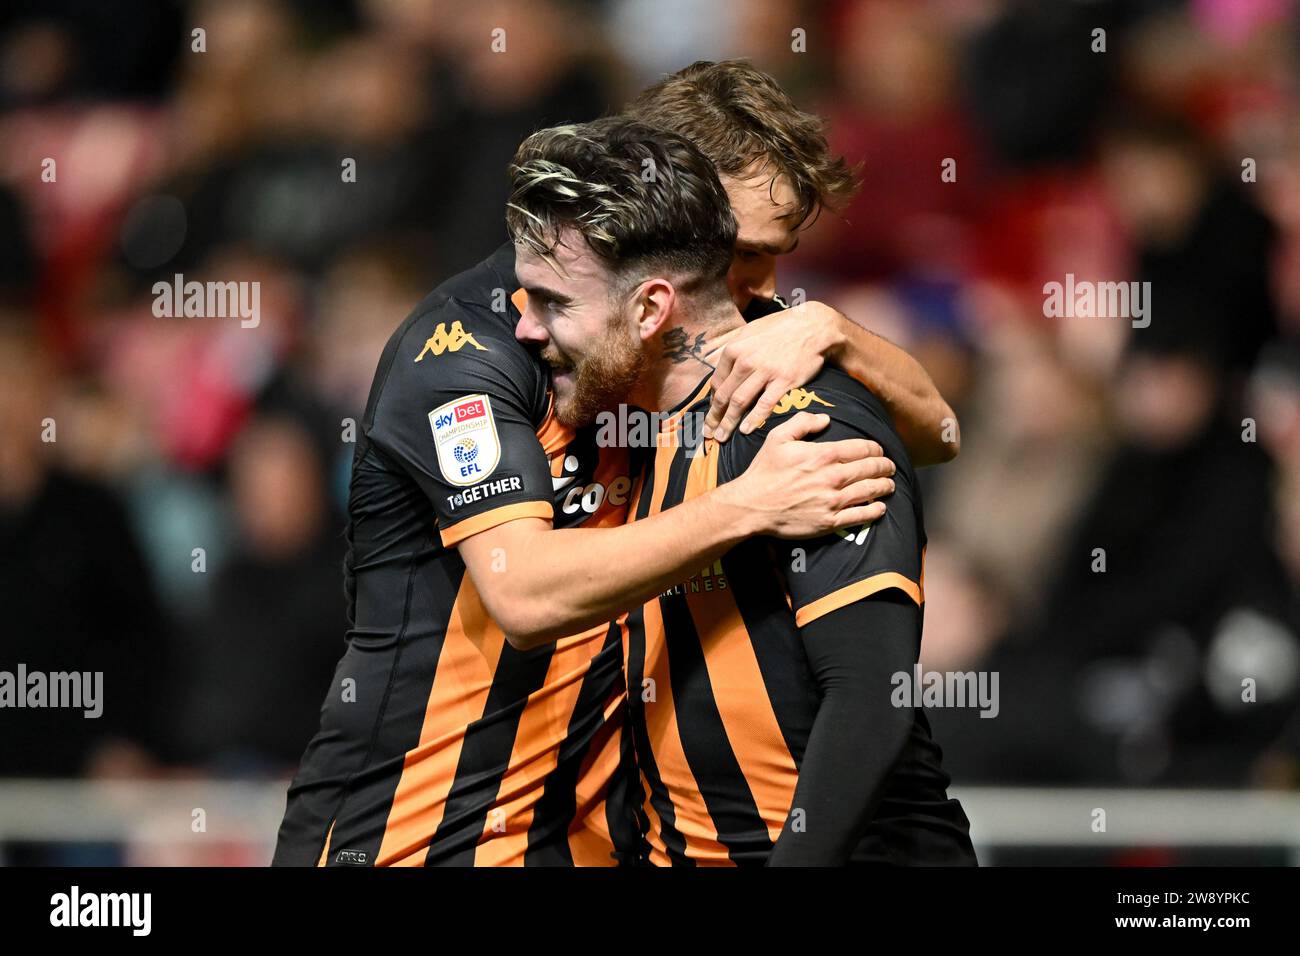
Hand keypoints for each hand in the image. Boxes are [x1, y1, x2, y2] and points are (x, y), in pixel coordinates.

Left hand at [704, 301, 843, 441]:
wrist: (813, 327)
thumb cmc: (781, 328)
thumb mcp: (750, 331)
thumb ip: (734, 349)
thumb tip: (717, 365)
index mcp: (735, 350)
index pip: (716, 382)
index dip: (711, 402)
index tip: (711, 414)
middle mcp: (746, 361)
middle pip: (724, 395)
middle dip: (714, 417)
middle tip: (708, 433)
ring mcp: (764, 372)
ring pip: (739, 402)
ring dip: (728, 423)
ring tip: (722, 437)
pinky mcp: (783, 381)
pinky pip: (764, 404)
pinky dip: (753, 419)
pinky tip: (745, 430)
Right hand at [721, 411, 894, 539]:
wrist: (751, 506)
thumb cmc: (764, 471)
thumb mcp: (778, 437)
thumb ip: (803, 422)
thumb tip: (825, 419)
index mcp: (823, 455)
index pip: (862, 448)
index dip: (876, 448)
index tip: (879, 450)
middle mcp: (832, 477)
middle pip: (871, 468)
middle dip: (885, 466)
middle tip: (889, 467)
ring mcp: (833, 501)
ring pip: (870, 491)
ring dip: (885, 486)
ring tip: (890, 485)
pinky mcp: (829, 521)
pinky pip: (860, 516)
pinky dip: (875, 511)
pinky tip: (881, 508)